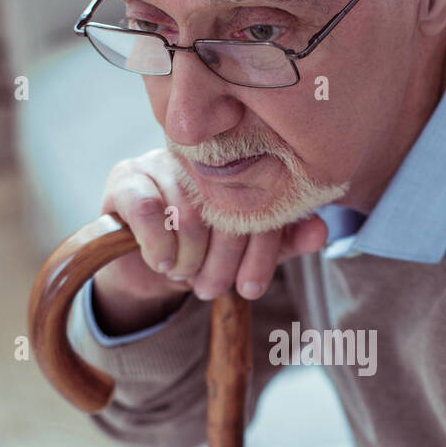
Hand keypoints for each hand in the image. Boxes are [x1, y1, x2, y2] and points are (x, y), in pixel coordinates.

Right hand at [93, 147, 327, 333]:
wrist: (144, 267)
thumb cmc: (204, 253)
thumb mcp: (248, 254)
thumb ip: (282, 243)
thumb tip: (319, 232)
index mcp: (241, 167)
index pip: (263, 200)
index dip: (261, 249)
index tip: (251, 288)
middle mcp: (204, 157)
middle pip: (226, 205)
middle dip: (223, 261)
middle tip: (212, 289)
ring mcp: (163, 162)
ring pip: (187, 210)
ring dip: (188, 257)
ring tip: (185, 274)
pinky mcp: (126, 178)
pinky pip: (147, 209)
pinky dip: (159, 246)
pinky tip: (163, 263)